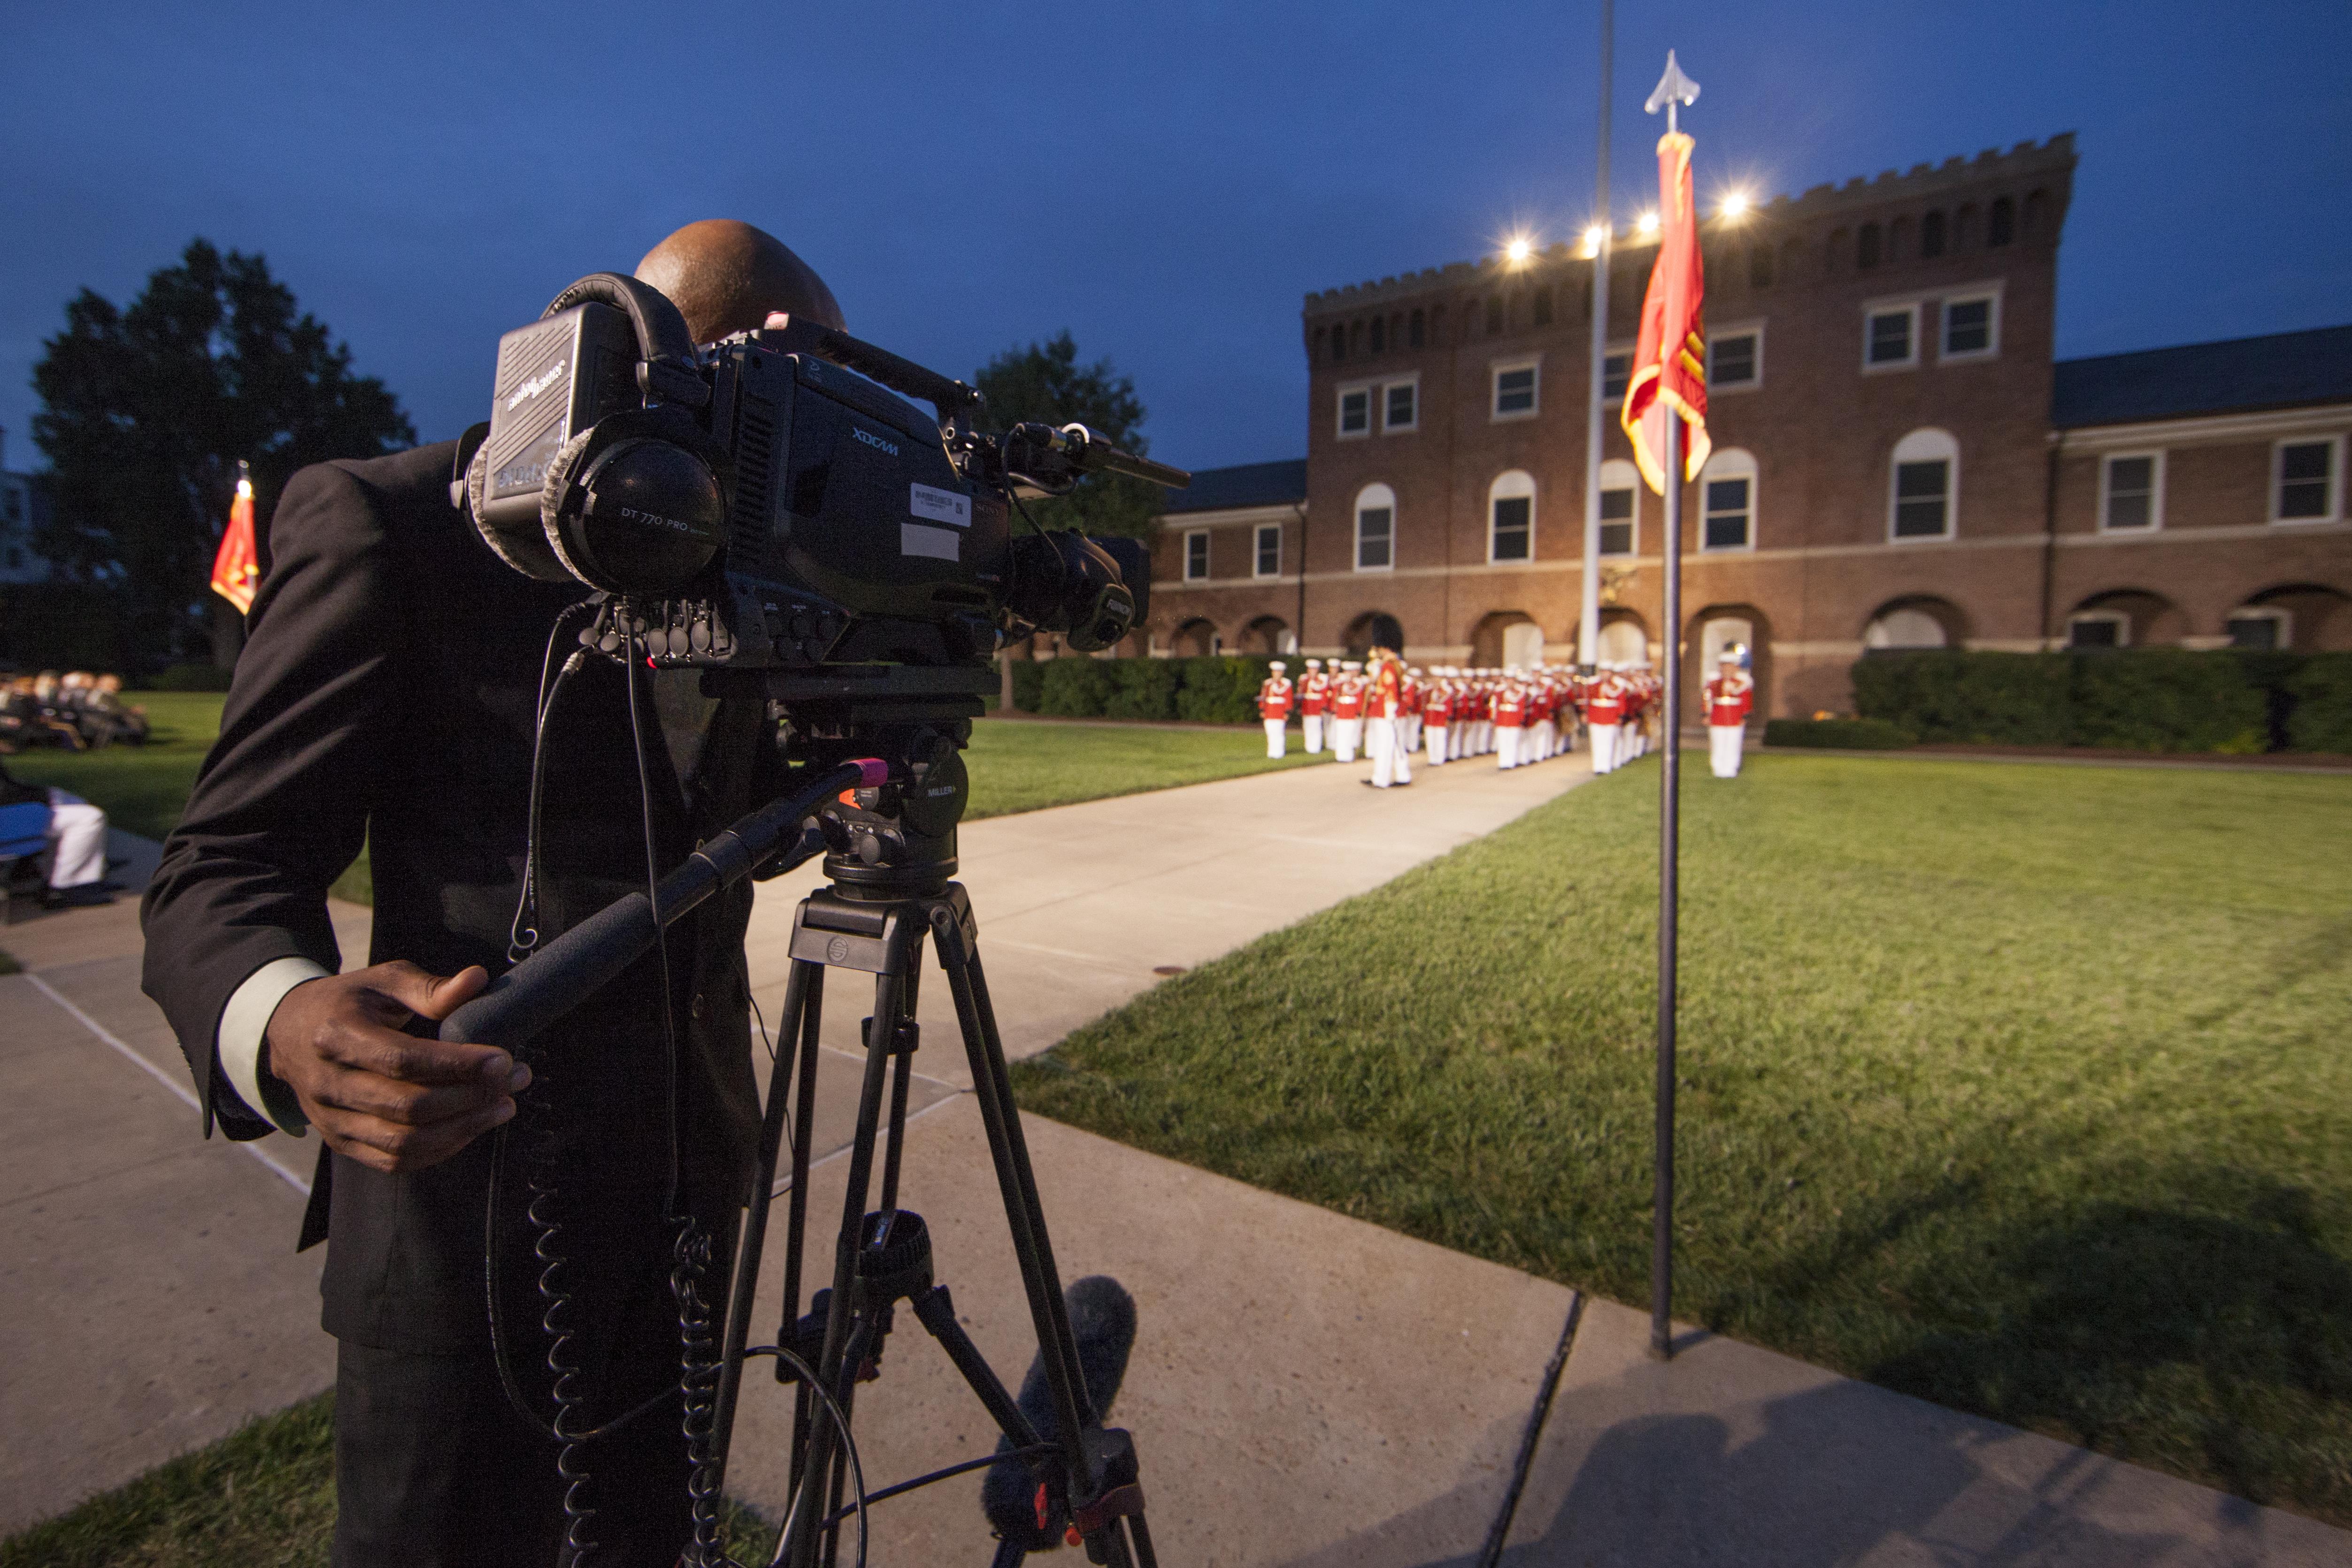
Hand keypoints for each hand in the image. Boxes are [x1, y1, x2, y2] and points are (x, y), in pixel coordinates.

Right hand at [264, 961, 523, 1173]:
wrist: (288, 1033)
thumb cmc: (346, 1002)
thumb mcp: (382, 981)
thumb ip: (429, 987)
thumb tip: (477, 980)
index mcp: (336, 1036)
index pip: (402, 1061)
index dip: (457, 1065)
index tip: (502, 1060)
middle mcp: (328, 1084)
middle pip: (407, 1107)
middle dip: (470, 1097)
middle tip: (514, 1080)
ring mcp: (331, 1120)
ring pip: (403, 1142)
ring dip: (463, 1128)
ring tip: (503, 1107)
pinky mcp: (340, 1142)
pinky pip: (394, 1160)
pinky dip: (439, 1150)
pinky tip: (472, 1127)